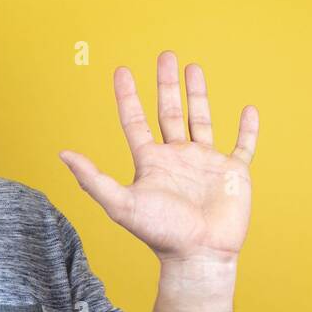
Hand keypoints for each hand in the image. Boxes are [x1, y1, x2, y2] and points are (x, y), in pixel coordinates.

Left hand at [59, 51, 258, 265]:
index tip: (121, 70)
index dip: (127, 96)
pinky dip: (248, 129)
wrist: (199, 255)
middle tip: (164, 55)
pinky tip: (248, 110)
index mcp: (151, 162)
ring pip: (201, 119)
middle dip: (165, 83)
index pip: (135, 121)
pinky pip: (243, 145)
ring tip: (193, 68)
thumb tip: (63, 154)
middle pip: (168, 111)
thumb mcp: (121, 203)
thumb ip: (93, 179)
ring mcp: (206, 163)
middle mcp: (177, 157)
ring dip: (197, 94)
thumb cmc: (160, 233)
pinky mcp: (233, 172)